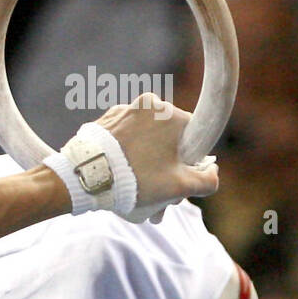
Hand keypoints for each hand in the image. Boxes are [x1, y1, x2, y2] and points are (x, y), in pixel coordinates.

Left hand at [94, 95, 218, 214]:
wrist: (84, 177)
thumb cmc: (135, 179)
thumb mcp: (179, 187)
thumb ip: (207, 181)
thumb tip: (212, 172)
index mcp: (169, 114)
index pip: (193, 136)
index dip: (190, 159)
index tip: (179, 175)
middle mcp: (147, 105)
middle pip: (168, 138)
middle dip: (167, 165)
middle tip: (158, 193)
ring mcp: (122, 111)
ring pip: (145, 139)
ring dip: (146, 161)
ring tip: (137, 189)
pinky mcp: (104, 121)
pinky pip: (124, 138)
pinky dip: (126, 154)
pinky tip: (121, 176)